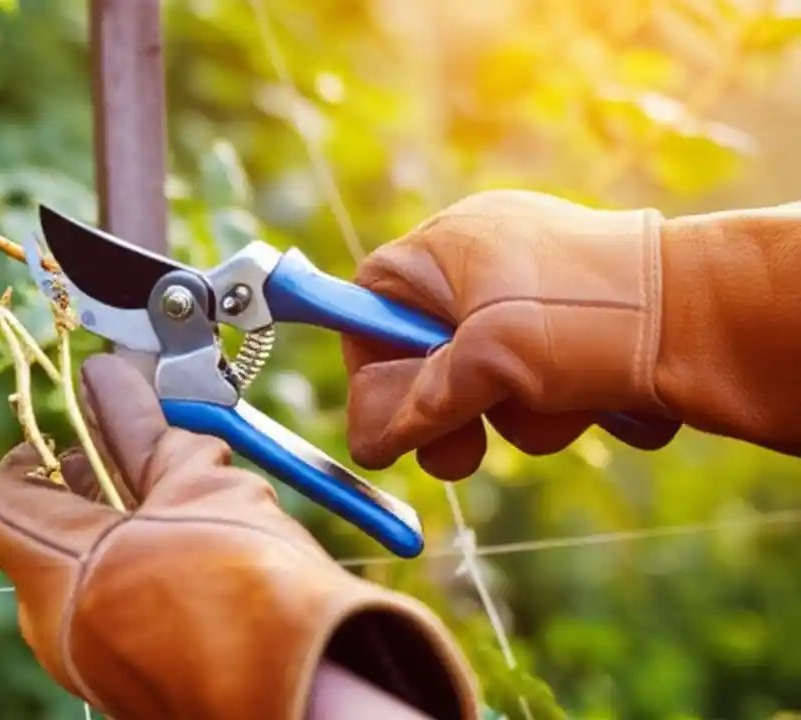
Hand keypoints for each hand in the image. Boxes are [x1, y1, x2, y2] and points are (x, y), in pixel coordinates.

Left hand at [0, 353, 477, 719]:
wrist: (315, 693)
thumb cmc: (253, 588)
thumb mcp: (198, 488)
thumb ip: (143, 432)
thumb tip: (108, 379)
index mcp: (56, 576)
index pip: (5, 497)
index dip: (36, 452)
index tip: (78, 427)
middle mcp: (58, 631)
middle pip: (46, 535)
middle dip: (92, 486)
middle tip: (143, 451)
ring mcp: (94, 667)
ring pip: (83, 576)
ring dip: (123, 527)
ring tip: (186, 496)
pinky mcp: (134, 684)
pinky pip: (114, 614)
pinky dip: (142, 573)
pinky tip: (201, 550)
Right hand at [343, 190, 680, 479]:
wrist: (709, 321)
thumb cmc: (588, 318)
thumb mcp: (484, 365)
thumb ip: (416, 409)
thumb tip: (368, 444)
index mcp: (449, 244)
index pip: (371, 301)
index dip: (371, 361)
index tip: (386, 414)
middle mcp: (486, 264)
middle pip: (428, 354)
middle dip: (450, 412)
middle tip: (461, 457)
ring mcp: (537, 297)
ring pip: (489, 382)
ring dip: (517, 415)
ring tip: (563, 407)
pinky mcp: (583, 330)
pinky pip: (542, 385)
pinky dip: (562, 406)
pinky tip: (599, 402)